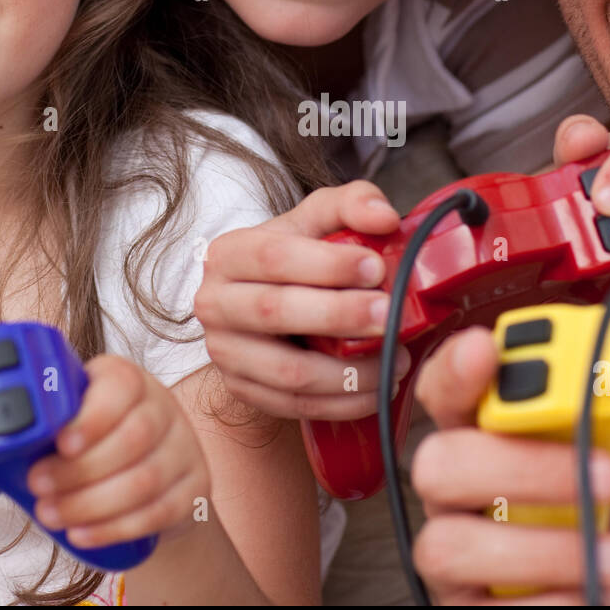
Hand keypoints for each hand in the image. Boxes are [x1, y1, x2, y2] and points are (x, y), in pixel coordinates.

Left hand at [26, 354, 209, 546]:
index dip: (93, 417)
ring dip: (91, 503)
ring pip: (144, 479)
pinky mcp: (195, 485)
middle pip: (133, 438)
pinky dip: (116, 527)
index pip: (123, 386)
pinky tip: (83, 533)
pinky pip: (159, 511)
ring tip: (51, 515)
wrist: (148, 475)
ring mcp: (184, 447)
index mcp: (129, 380)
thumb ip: (48, 418)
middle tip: (38, 486)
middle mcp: (163, 407)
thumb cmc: (94, 442)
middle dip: (80, 470)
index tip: (59, 443)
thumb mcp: (73, 418)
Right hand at [194, 181, 408, 420]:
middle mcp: (214, 303)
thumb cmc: (299, 259)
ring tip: (395, 359)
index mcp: (229, 253)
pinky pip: (296, 406)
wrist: (271, 311)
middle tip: (388, 315)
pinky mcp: (244, 391)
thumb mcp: (319, 220)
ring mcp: (225, 353)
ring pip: (288, 371)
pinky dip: (344, 402)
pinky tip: (379, 388)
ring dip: (349, 371)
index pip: (273, 257)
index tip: (376, 268)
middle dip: (339, 315)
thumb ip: (351, 203)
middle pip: (275, 312)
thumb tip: (383, 217)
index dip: (327, 264)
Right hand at [410, 326, 609, 604]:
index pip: (444, 390)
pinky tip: (600, 592)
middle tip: (605, 474)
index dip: (455, 369)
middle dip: (521, 466)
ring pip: (448, 545)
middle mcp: (461, 495)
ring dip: (542, 549)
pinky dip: (549, 605)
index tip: (486, 350)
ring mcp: (461, 559)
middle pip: (436, 464)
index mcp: (489, 437)